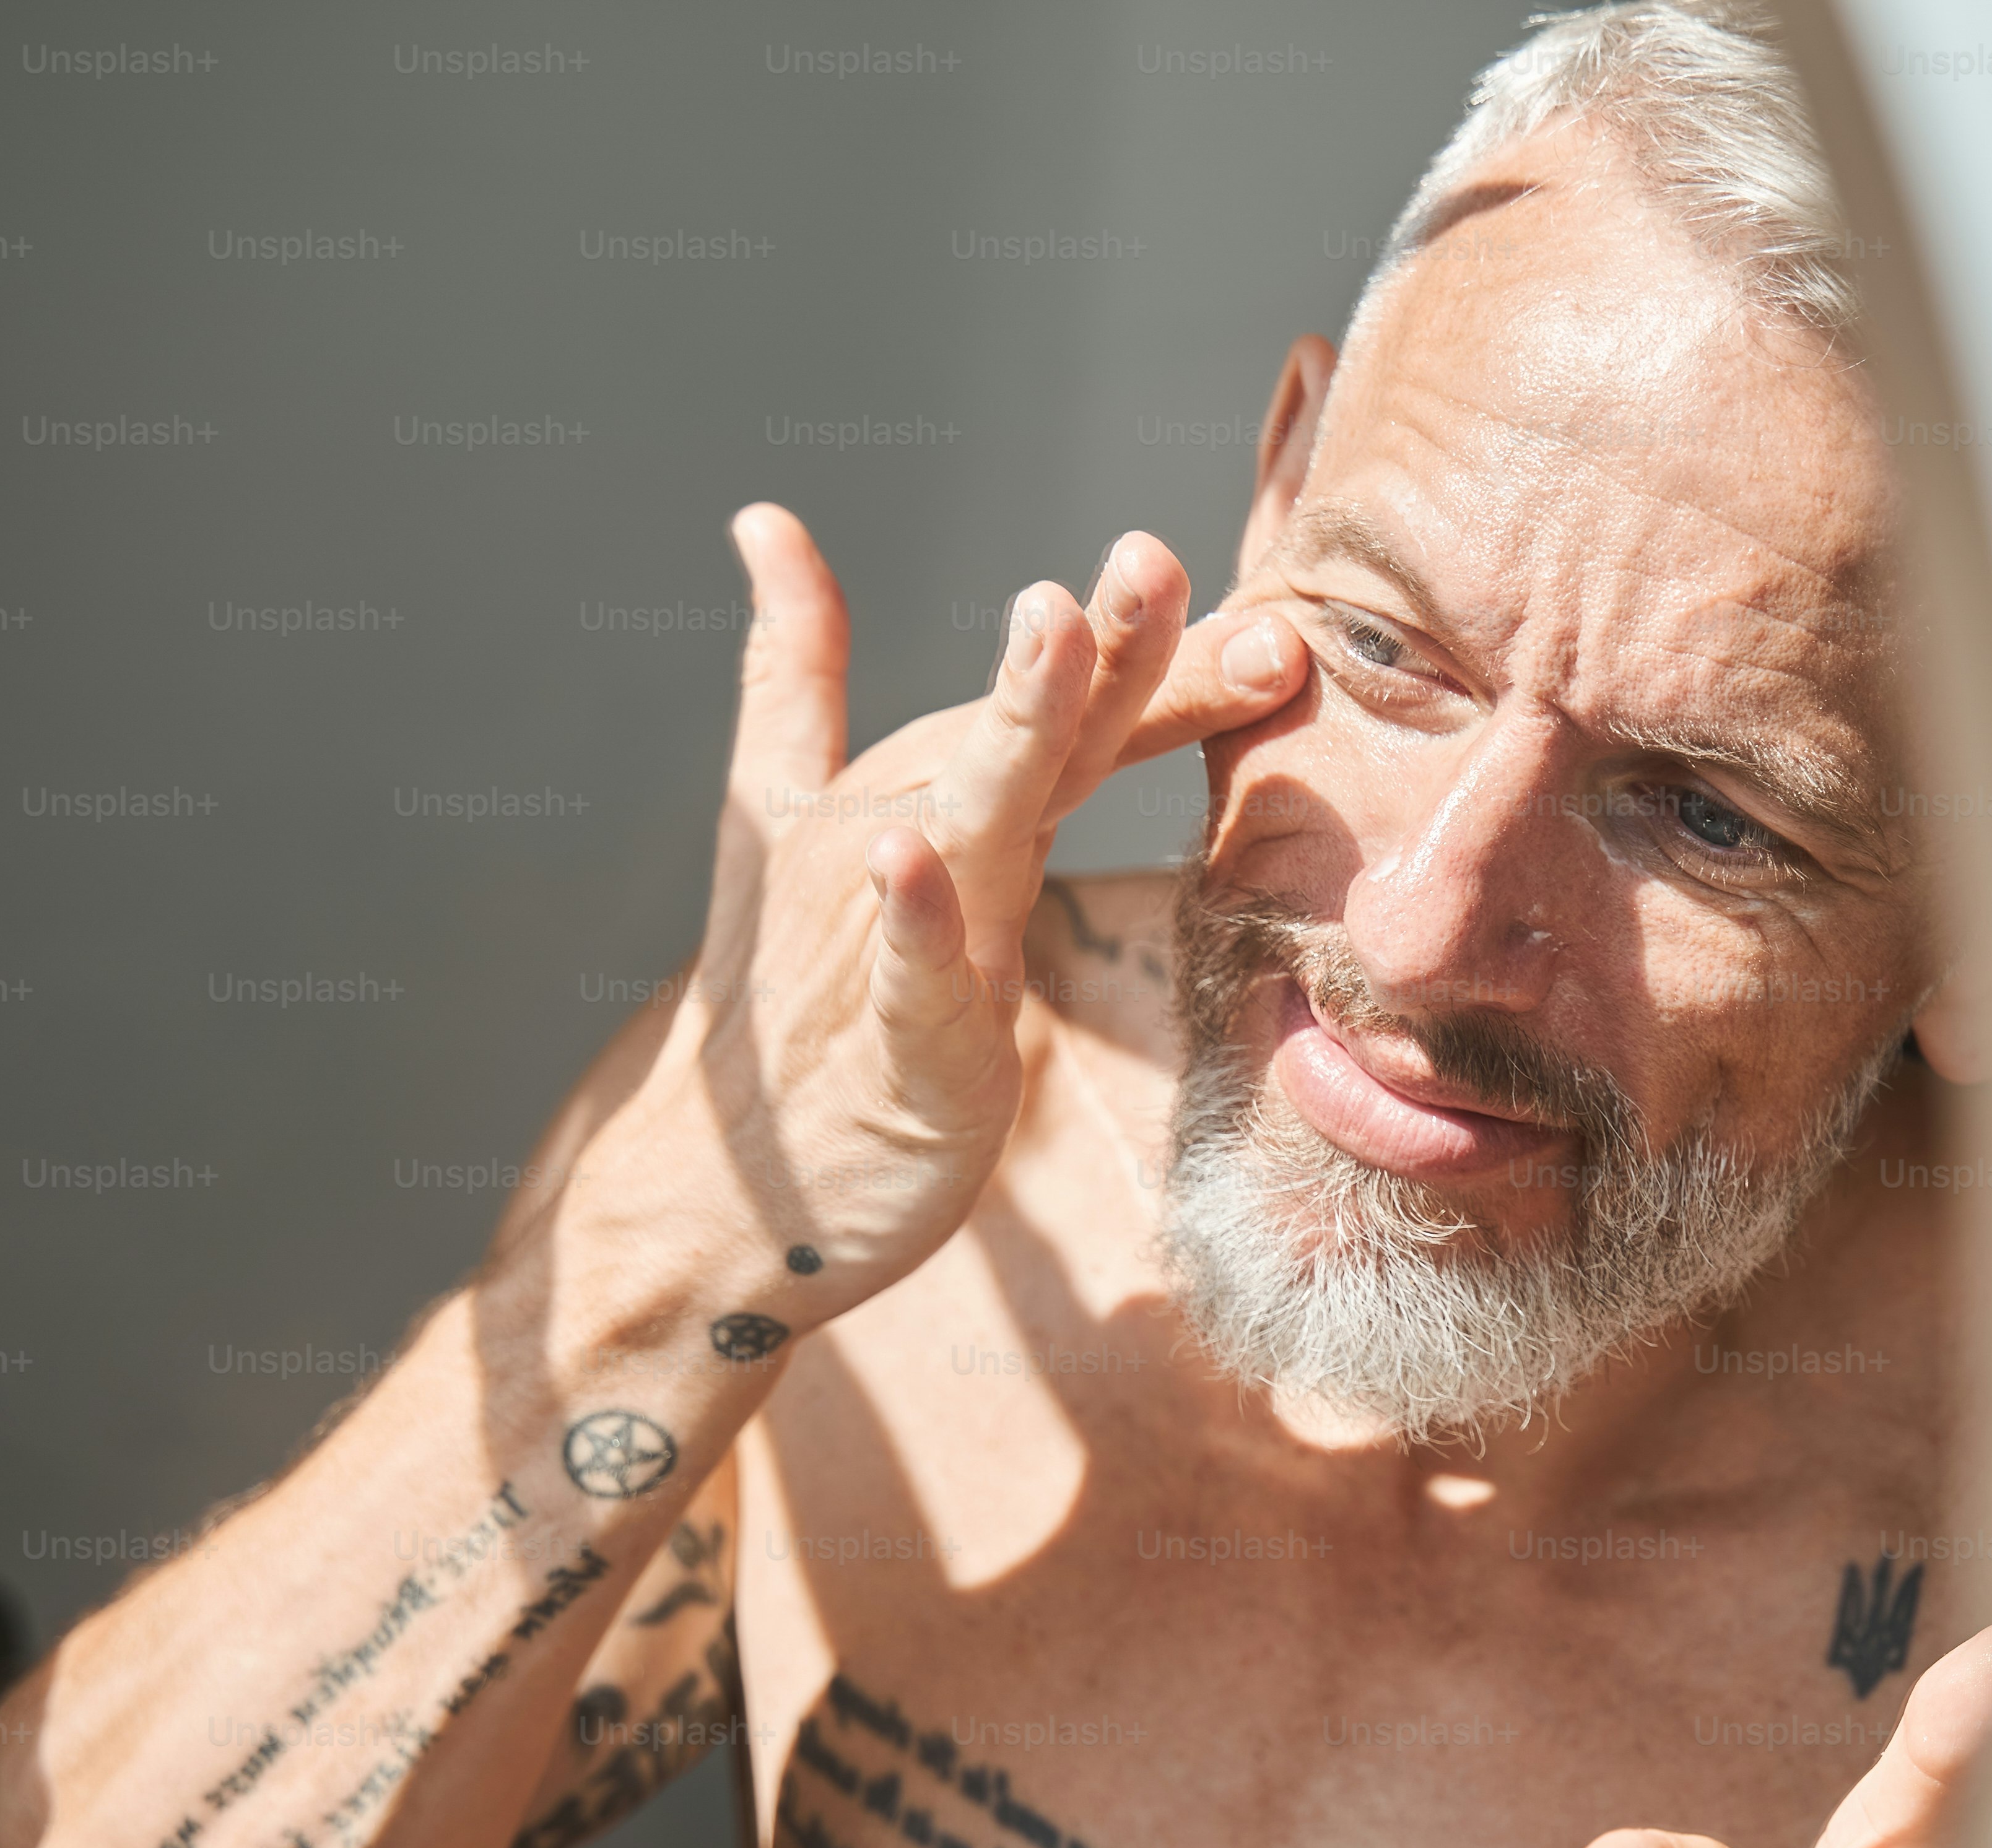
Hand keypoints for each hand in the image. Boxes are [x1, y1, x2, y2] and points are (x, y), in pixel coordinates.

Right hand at [664, 506, 1304, 1295]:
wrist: (719, 1181)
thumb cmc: (791, 999)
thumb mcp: (802, 821)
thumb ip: (801, 673)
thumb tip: (766, 522)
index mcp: (934, 804)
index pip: (1070, 720)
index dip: (1159, 662)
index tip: (1272, 622)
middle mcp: (910, 845)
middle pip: (1024, 737)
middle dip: (1093, 647)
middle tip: (1148, 556)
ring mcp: (886, 938)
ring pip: (968, 819)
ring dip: (1014, 726)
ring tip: (1049, 629)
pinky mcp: (887, 1043)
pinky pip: (902, 971)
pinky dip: (908, 915)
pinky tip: (902, 852)